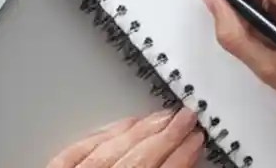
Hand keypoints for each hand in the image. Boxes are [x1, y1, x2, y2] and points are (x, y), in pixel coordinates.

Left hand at [46, 109, 203, 167]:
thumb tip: (184, 156)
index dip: (182, 155)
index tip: (197, 139)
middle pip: (138, 159)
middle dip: (167, 135)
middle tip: (187, 117)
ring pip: (111, 151)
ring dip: (141, 131)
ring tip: (162, 117)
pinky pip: (78, 152)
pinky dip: (103, 136)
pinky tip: (122, 124)